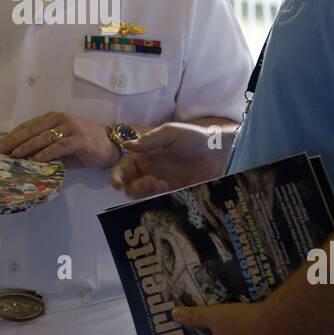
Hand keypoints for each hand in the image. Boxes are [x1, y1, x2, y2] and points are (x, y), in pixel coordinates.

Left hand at [0, 111, 119, 169]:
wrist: (108, 145)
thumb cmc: (81, 146)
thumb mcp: (59, 145)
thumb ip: (43, 148)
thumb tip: (20, 159)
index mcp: (52, 118)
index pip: (28, 126)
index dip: (12, 136)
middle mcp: (60, 119)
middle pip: (32, 129)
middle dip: (15, 141)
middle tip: (1, 152)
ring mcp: (70, 127)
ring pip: (44, 137)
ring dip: (28, 146)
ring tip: (15, 155)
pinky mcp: (80, 139)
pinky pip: (61, 145)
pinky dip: (48, 153)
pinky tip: (37, 160)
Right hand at [108, 122, 228, 197]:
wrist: (216, 152)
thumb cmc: (193, 138)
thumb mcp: (170, 133)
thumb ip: (149, 140)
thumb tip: (128, 145)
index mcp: (143, 157)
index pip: (124, 169)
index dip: (117, 177)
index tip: (117, 184)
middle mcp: (149, 172)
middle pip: (131, 187)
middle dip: (136, 187)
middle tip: (151, 181)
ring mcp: (160, 185)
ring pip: (143, 197)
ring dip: (147, 193)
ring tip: (163, 184)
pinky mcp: (173, 194)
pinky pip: (159, 201)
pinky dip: (159, 198)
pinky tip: (169, 188)